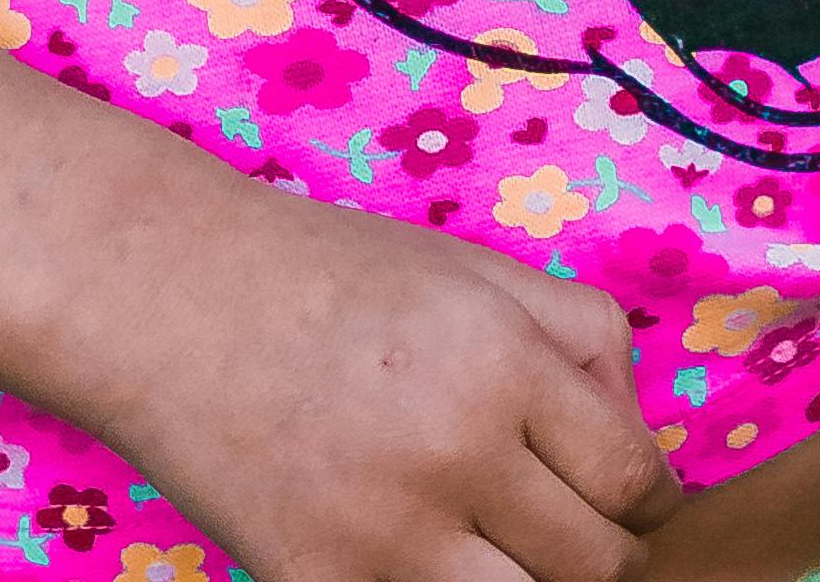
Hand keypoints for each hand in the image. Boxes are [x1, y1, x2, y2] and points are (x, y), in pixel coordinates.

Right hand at [117, 187, 685, 581]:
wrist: (172, 300)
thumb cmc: (334, 275)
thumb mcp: (473, 268)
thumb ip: (581, 339)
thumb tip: (638, 443)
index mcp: (502, 361)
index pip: (634, 483)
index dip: (647, 501)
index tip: (631, 503)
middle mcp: (455, 453)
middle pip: (594, 568)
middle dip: (599, 555)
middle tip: (563, 528)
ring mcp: (386, 537)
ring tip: (495, 547)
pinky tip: (414, 552)